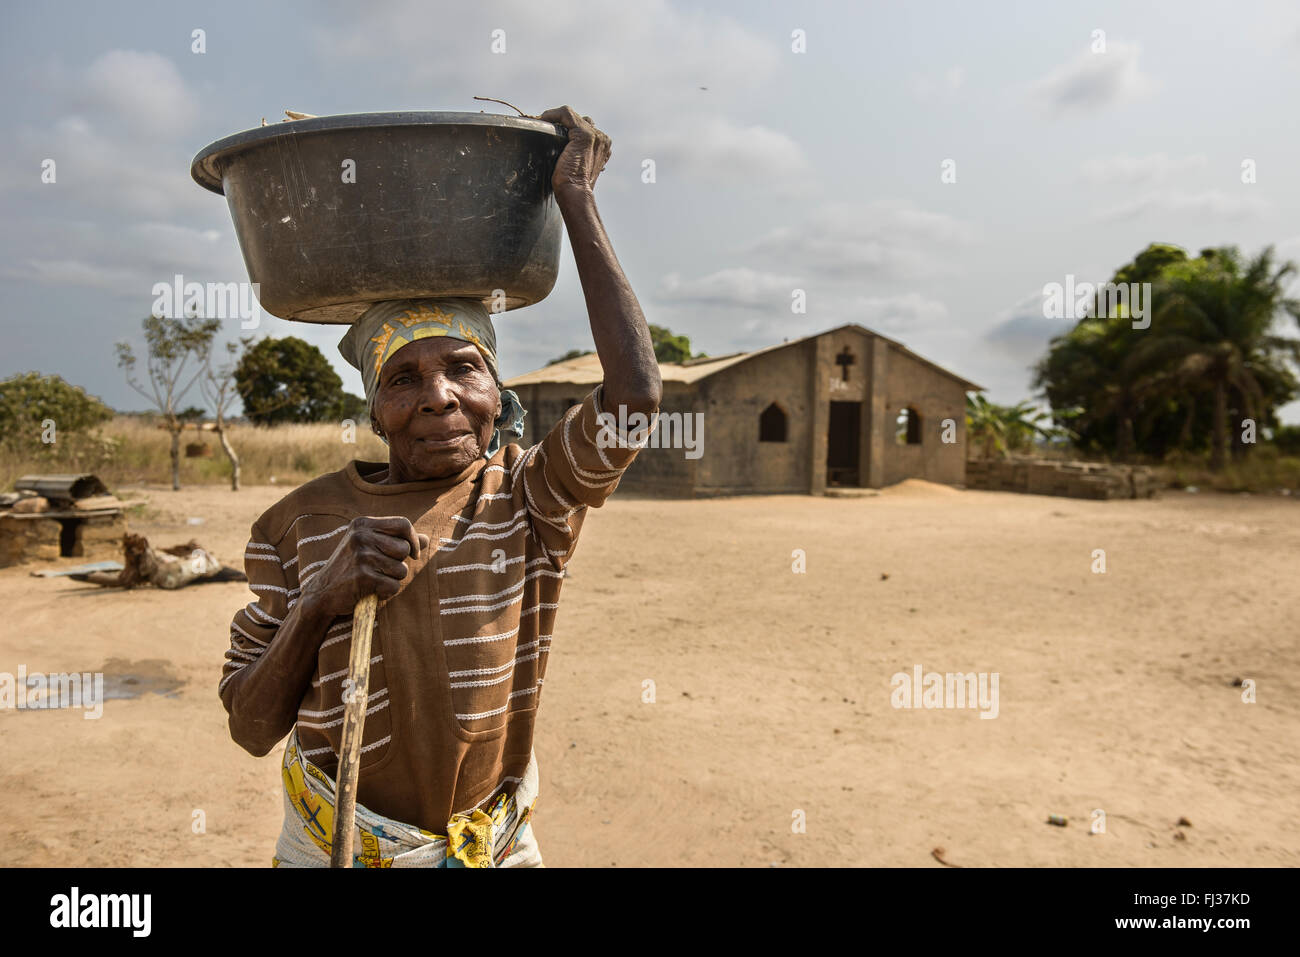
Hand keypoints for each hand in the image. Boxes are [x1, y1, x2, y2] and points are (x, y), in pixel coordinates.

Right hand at [298, 516, 429, 619]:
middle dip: (400, 563)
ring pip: (401, 570)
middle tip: (381, 570)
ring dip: (392, 580)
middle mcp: (360, 536)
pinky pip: (393, 586)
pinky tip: (370, 591)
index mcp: (362, 524)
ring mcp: (360, 556)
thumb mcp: (368, 547)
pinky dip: (386, 592)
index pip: (403, 523)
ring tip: (374, 580)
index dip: (413, 540)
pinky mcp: (362, 577)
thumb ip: (396, 540)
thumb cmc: (350, 568)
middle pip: (404, 548)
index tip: (413, 554)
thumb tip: (426, 540)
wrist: (322, 593)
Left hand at [537, 105, 610, 195]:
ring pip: (572, 116)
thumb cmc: (573, 187)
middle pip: (580, 121)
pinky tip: (542, 119)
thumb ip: (577, 155)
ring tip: (541, 123)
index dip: (568, 129)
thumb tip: (563, 152)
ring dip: (555, 118)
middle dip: (562, 123)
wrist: (575, 192)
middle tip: (544, 128)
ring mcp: (595, 135)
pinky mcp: (584, 134)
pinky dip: (552, 114)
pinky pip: (566, 114)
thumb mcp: (577, 167)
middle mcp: (602, 139)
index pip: (586, 129)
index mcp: (603, 147)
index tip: (552, 134)